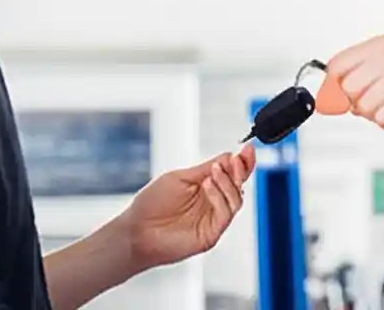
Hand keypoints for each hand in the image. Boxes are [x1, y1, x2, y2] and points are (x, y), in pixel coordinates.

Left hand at [120, 145, 255, 270]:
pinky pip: (225, 213)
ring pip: (236, 199)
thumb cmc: (152, 204)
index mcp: (207, 187)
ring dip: (229, 182)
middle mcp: (213, 202)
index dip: (242, 162)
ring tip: (215, 171)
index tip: (247, 149)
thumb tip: (228, 156)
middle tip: (239, 158)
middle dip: (242, 170)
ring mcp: (213, 219)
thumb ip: (205, 169)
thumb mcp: (180, 178)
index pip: (231, 173)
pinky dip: (220, 197)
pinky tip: (208, 185)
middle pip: (239, 185)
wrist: (136, 230)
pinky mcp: (211, 234)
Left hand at [326, 35, 383, 131]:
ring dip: (377, 116)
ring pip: (362, 107)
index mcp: (382, 45)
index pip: (337, 64)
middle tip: (382, 104)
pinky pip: (382, 118)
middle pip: (346, 88)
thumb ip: (360, 79)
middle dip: (359, 104)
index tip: (338, 100)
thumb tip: (326, 98)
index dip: (332, 87)